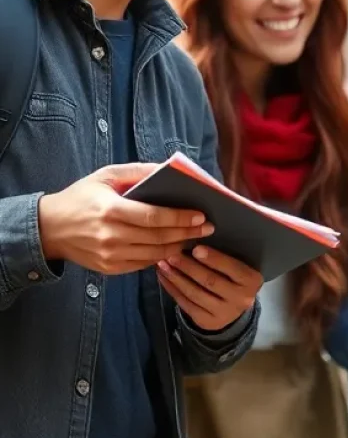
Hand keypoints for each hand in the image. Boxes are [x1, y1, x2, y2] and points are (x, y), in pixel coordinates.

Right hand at [38, 164, 214, 273]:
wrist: (48, 228)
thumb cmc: (81, 196)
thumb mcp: (106, 176)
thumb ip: (138, 171)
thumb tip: (168, 168)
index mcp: (111, 211)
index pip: (154, 217)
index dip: (180, 217)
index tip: (201, 215)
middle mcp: (111, 236)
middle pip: (158, 237)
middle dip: (187, 232)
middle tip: (209, 227)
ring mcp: (109, 255)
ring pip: (154, 254)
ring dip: (178, 246)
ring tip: (196, 237)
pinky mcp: (109, 268)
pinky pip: (143, 264)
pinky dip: (161, 257)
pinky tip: (174, 248)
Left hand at [156, 245, 261, 331]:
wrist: (234, 308)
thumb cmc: (235, 278)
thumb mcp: (238, 267)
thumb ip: (224, 259)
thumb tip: (196, 241)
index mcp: (251, 280)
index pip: (231, 267)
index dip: (213, 258)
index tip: (195, 248)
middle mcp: (241, 299)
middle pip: (210, 281)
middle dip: (188, 267)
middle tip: (171, 255)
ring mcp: (223, 313)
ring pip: (195, 293)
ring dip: (176, 278)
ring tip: (163, 265)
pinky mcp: (207, 321)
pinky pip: (186, 304)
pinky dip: (172, 290)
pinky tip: (163, 278)